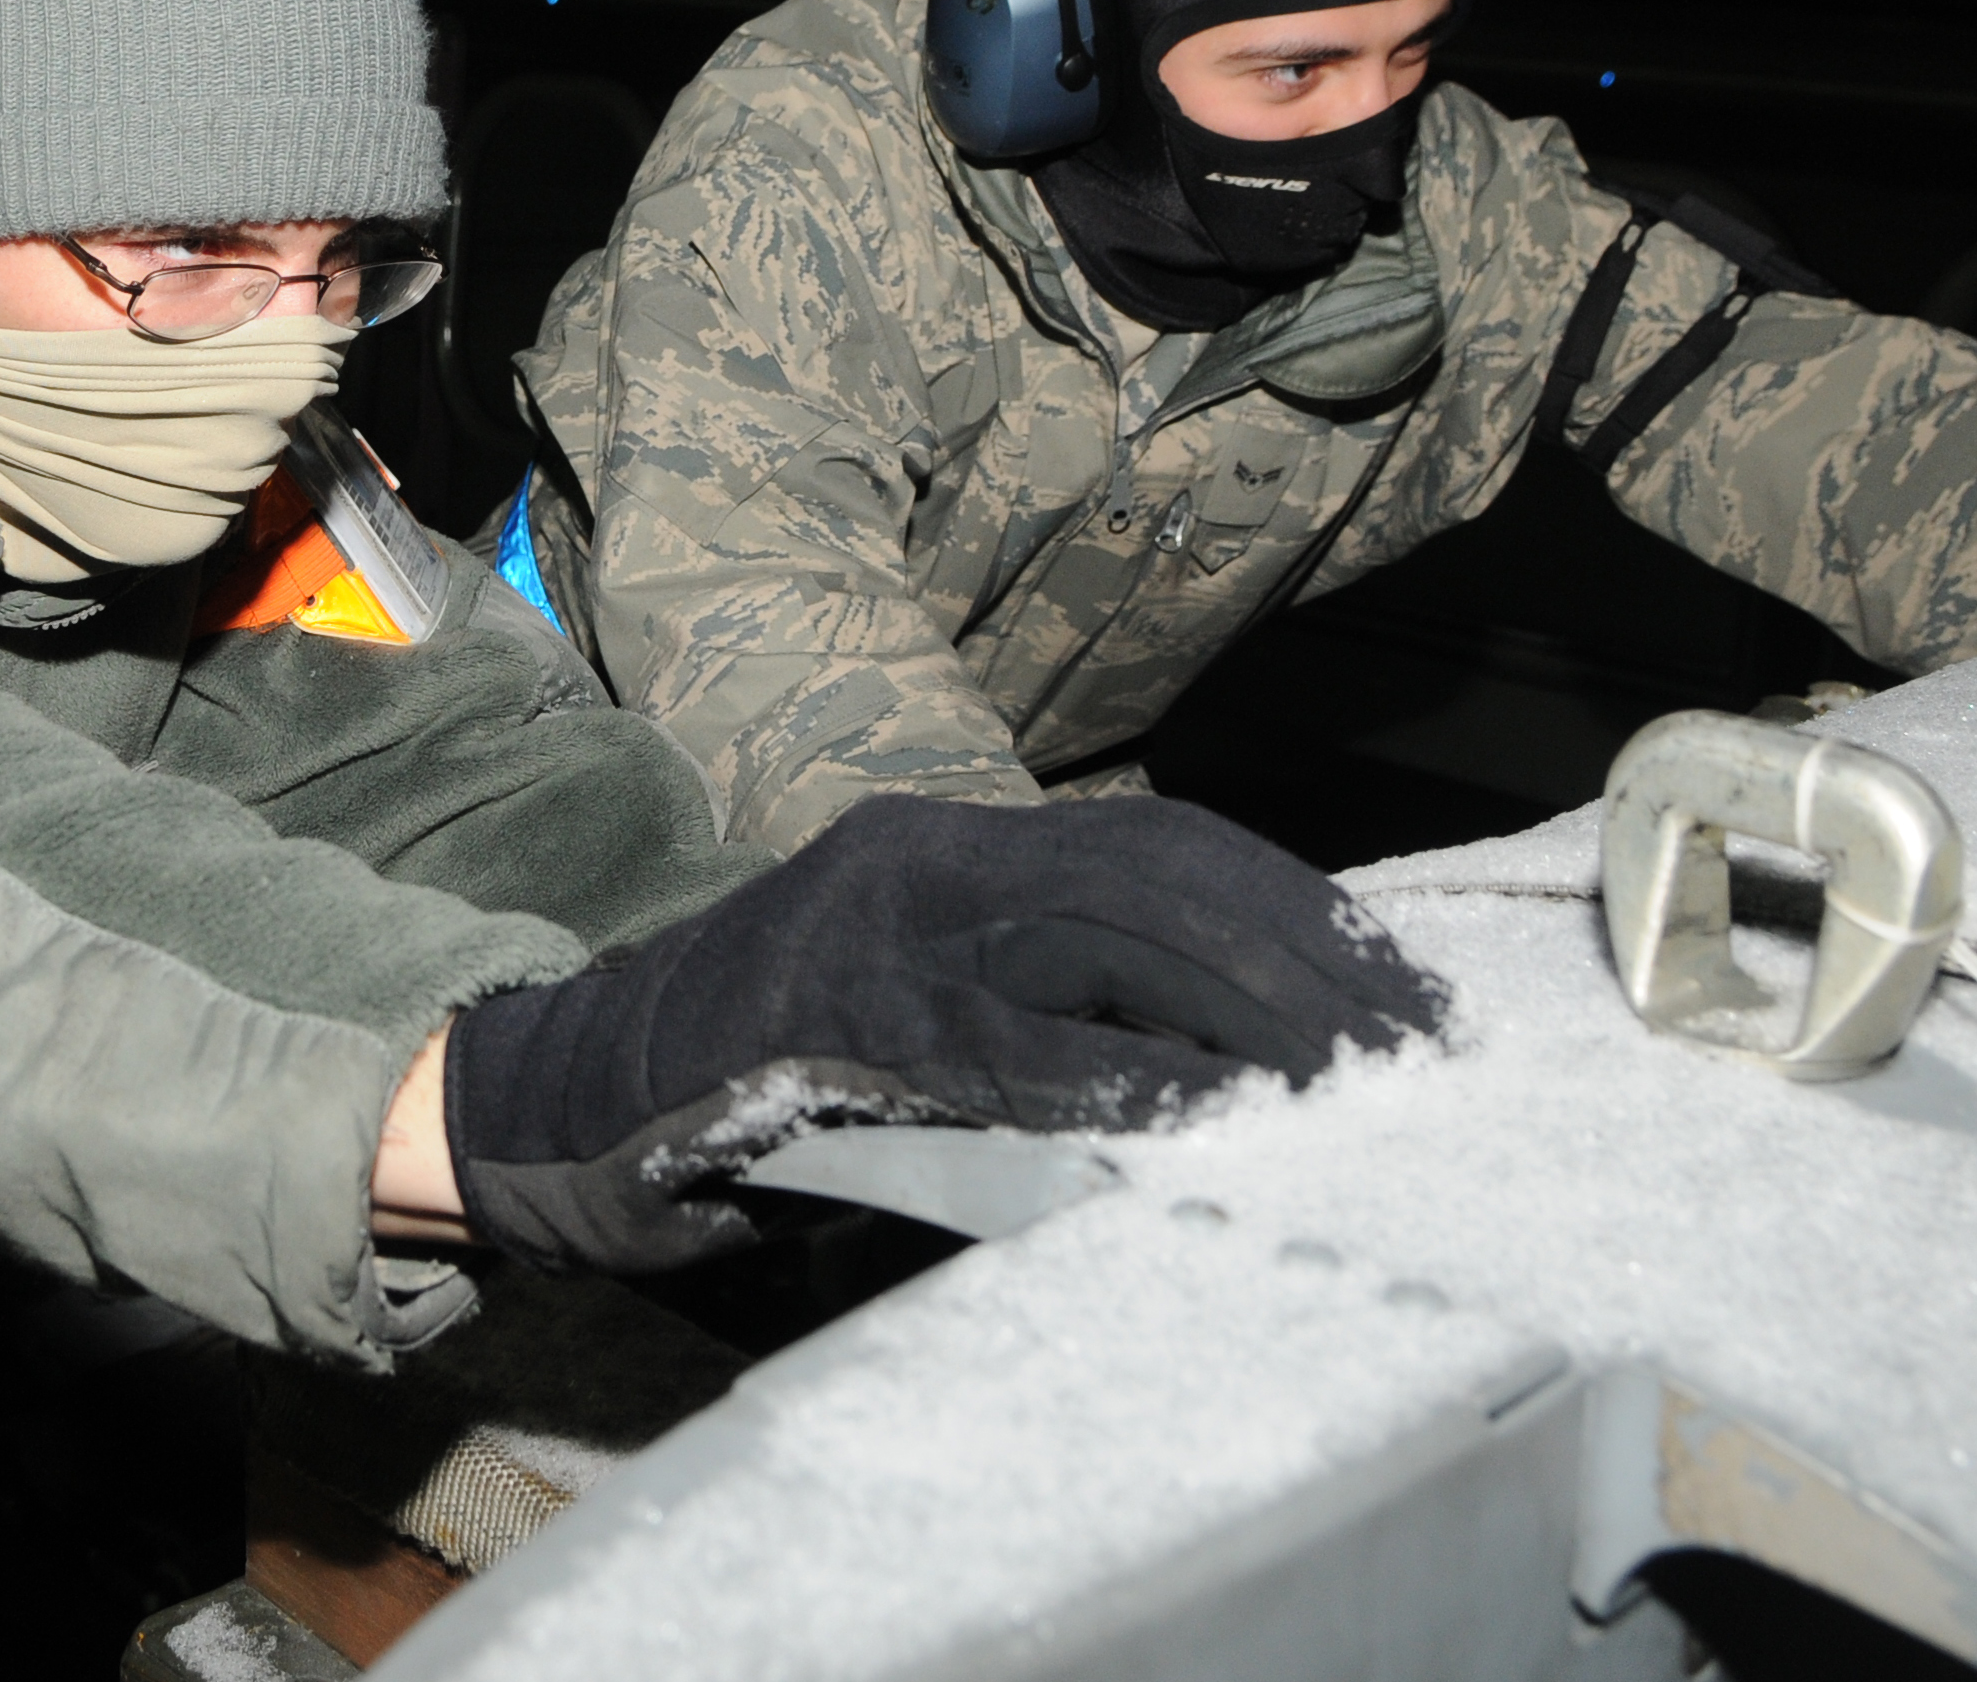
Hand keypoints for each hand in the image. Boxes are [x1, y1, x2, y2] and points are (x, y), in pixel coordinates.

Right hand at [437, 794, 1446, 1274]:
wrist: (554, 1106)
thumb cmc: (748, 1090)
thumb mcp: (921, 1027)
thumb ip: (1046, 1027)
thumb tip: (1226, 1091)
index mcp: (958, 848)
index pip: (1170, 850)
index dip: (1301, 914)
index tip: (1409, 997)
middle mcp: (927, 855)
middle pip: (1165, 878)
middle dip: (1309, 964)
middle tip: (1423, 1055)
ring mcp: (876, 926)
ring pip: (1108, 936)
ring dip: (1247, 1016)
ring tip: (1354, 1093)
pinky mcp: (832, 1016)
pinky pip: (1006, 1042)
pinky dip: (1116, 1082)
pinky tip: (1202, 1128)